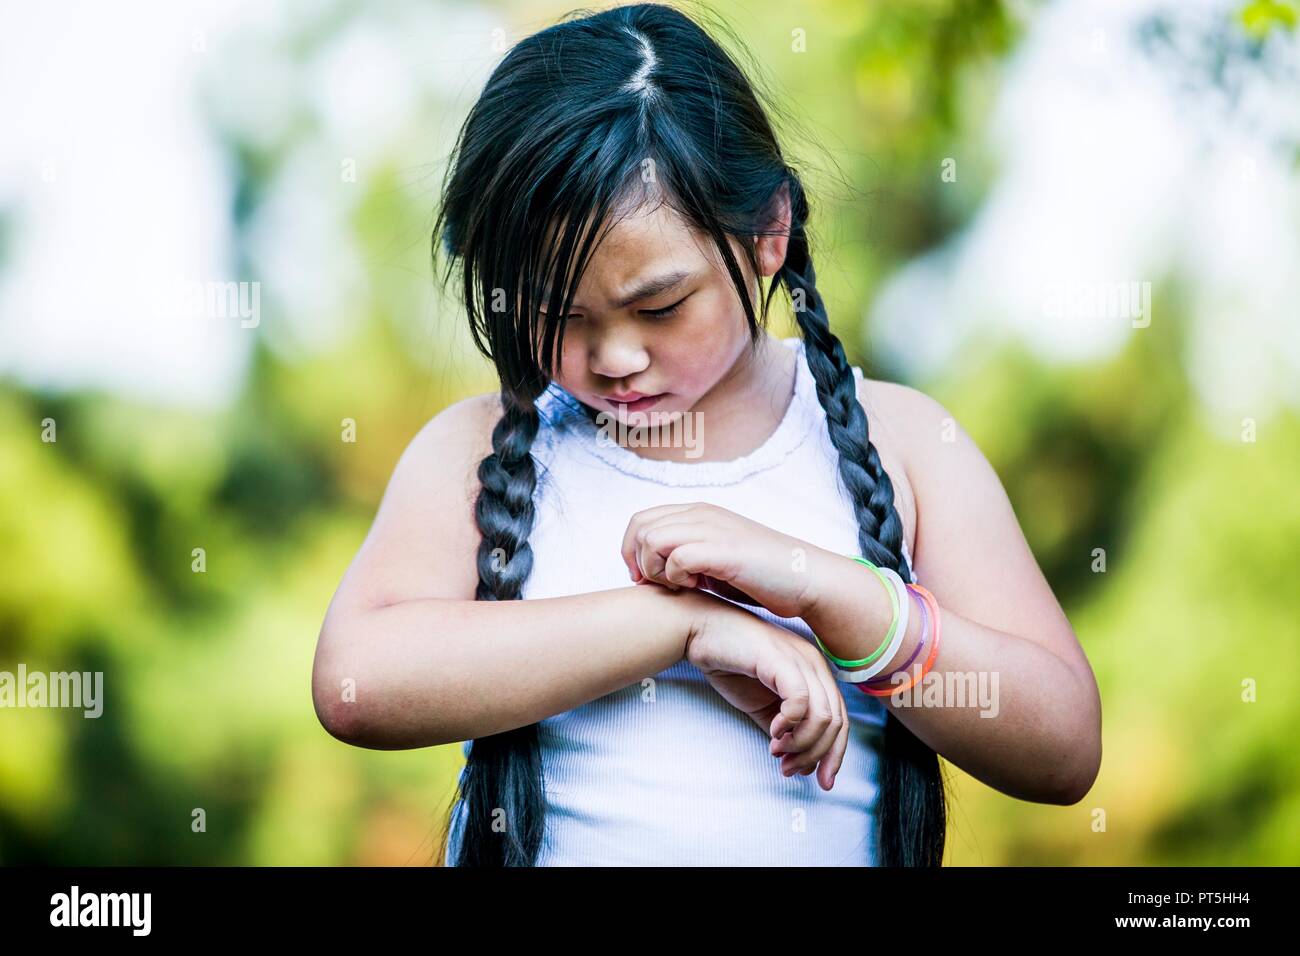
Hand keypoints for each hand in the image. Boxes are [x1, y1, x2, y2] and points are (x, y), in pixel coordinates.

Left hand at [621, 503, 826, 618]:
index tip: (645, 579)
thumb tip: (652, 572)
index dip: (632, 551)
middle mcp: (702, 514)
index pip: (641, 520)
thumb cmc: (762, 575)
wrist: (806, 579)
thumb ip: (686, 557)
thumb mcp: (716, 559)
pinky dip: (678, 578)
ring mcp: (712, 529)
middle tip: (660, 586)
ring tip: (681, 586)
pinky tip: (697, 588)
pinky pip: (677, 558)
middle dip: (639, 562)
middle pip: (640, 528)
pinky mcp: (723, 550)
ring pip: (653, 540)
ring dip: (657, 570)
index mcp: (699, 513)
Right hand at [684, 594, 848, 790]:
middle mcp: (814, 664)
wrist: (700, 631)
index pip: (840, 720)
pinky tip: (774, 732)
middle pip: (836, 722)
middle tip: (790, 770)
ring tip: (778, 752)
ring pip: (823, 716)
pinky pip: (801, 701)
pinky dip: (791, 724)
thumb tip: (802, 762)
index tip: (820, 781)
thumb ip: (785, 729)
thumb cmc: (730, 664)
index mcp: (815, 672)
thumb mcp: (763, 705)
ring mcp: (800, 659)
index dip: (834, 754)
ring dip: (802, 744)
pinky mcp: (781, 660)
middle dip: (816, 755)